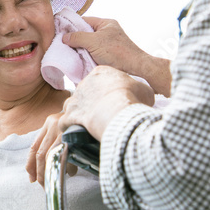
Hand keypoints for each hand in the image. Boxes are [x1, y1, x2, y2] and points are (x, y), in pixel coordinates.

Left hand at [27, 66, 154, 184]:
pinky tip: (74, 136)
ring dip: (77, 116)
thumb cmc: (132, 101)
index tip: (110, 102)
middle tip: (99, 116)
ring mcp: (75, 99)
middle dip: (91, 104)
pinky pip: (64, 122)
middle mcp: (84, 83)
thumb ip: (139, 92)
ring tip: (86, 127)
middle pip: (85, 94)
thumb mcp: (144, 92)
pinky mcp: (70, 115)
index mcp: (101, 73)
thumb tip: (142, 98)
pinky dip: (68, 129)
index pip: (100, 81)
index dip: (105, 93)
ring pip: (72, 107)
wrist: (118, 113)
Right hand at [64, 17, 171, 95]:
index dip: (71, 25)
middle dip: (74, 39)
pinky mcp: (107, 56)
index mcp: (106, 24)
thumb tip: (64, 37)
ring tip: (67, 53)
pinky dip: (85, 57)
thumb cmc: (117, 52)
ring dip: (79, 50)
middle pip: (85, 33)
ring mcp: (107, 45)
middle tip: (62, 44)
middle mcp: (106, 33)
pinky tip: (76, 60)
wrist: (135, 69)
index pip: (84, 20)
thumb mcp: (94, 41)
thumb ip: (78, 37)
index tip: (59, 31)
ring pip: (87, 45)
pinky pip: (92, 54)